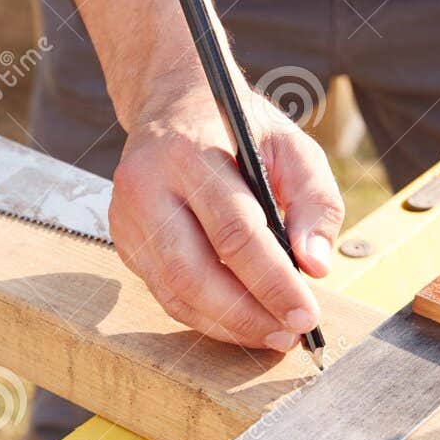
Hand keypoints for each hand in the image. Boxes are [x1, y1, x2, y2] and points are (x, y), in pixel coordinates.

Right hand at [109, 76, 342, 351]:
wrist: (170, 105)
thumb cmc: (236, 127)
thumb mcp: (290, 144)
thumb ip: (313, 201)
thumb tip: (315, 267)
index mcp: (188, 153)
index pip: (233, 231)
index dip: (272, 281)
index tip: (307, 314)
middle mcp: (146, 187)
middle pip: (193, 272)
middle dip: (247, 314)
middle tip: (291, 334)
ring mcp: (127, 218)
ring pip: (175, 292)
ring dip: (227, 325)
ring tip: (272, 334)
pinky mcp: (124, 242)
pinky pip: (165, 293)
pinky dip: (206, 317)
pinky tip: (241, 322)